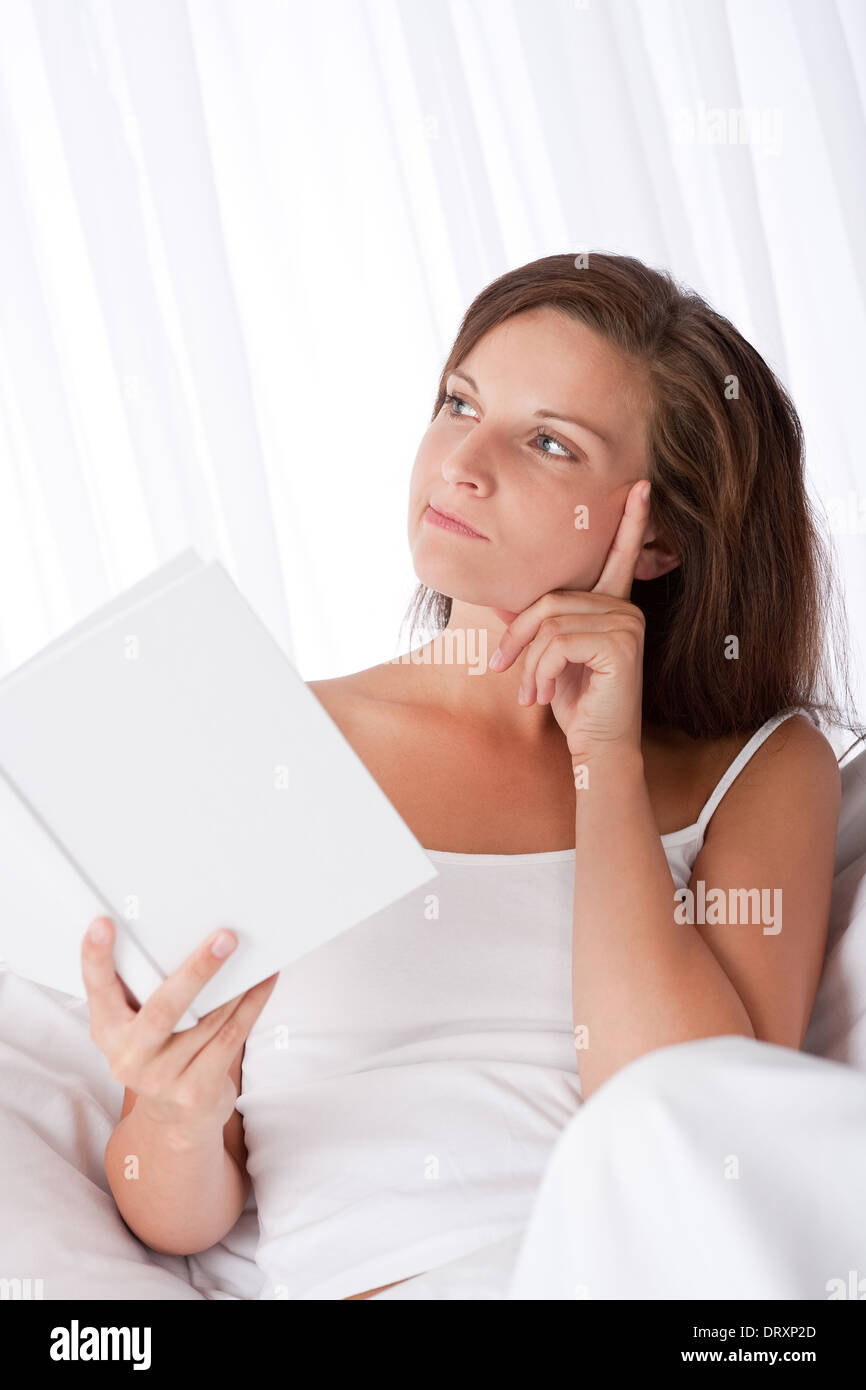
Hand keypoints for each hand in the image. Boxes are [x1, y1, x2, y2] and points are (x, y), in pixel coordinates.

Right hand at [81, 916, 278, 1135]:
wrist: (174, 1122)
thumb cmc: (158, 1053)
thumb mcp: (136, 1029)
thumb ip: (143, 994)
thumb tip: (181, 935)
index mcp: (107, 1031)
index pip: (97, 989)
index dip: (96, 957)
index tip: (102, 924)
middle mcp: (129, 1057)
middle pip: (164, 1009)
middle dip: (197, 971)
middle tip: (224, 938)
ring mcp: (162, 1079)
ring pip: (207, 1021)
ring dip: (236, 986)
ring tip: (253, 955)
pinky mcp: (196, 1092)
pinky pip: (230, 1038)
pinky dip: (251, 1006)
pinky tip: (263, 982)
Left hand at [489, 479, 649, 763]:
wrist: (595, 748)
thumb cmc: (573, 703)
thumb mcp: (545, 657)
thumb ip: (532, 625)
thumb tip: (498, 599)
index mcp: (612, 606)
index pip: (619, 558)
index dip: (630, 523)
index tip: (640, 486)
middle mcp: (625, 608)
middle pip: (551, 599)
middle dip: (518, 637)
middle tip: (502, 669)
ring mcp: (627, 624)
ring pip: (549, 623)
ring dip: (527, 662)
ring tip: (528, 691)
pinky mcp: (621, 644)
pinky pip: (557, 642)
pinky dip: (539, 670)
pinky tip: (541, 694)